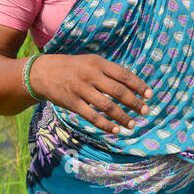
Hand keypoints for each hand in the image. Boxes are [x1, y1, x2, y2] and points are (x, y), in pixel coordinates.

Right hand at [28, 54, 155, 135]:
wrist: (43, 72)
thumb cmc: (71, 68)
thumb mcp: (90, 62)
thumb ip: (108, 71)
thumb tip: (131, 85)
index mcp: (98, 63)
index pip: (124, 74)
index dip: (139, 85)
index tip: (150, 95)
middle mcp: (91, 75)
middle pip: (118, 91)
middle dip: (134, 103)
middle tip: (145, 111)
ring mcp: (81, 89)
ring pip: (107, 106)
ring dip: (123, 117)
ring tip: (132, 125)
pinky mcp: (73, 102)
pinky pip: (93, 117)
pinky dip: (106, 125)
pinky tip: (115, 130)